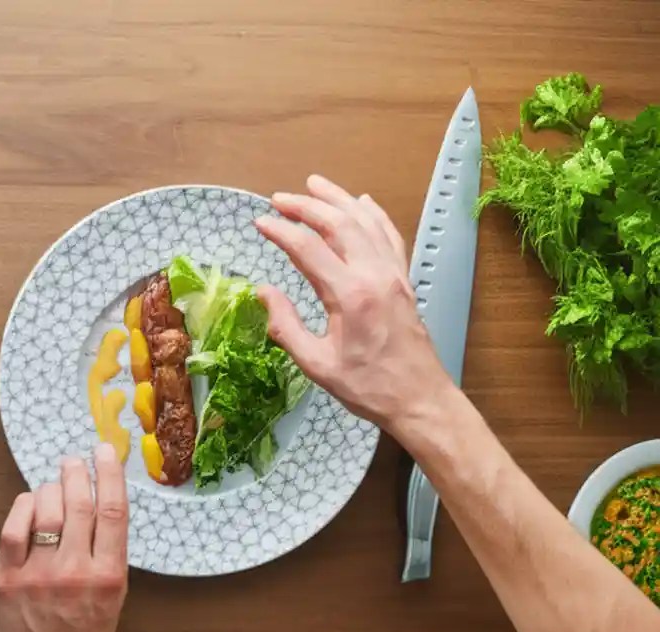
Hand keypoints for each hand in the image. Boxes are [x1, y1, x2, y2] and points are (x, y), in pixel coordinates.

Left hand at [0, 444, 128, 631]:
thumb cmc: (84, 628)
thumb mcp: (114, 592)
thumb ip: (110, 548)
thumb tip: (104, 496)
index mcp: (108, 574)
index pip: (113, 511)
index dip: (110, 474)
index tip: (106, 452)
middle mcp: (75, 571)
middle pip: (79, 504)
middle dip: (77, 473)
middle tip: (74, 461)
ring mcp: (39, 573)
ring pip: (46, 511)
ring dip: (51, 489)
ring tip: (54, 487)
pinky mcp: (8, 577)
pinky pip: (12, 528)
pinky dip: (22, 507)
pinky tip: (29, 503)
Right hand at [254, 175, 454, 432]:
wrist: (419, 399)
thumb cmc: (366, 387)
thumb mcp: (316, 365)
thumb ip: (285, 326)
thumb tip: (264, 292)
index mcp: (350, 295)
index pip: (308, 248)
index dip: (281, 231)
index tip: (260, 222)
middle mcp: (374, 275)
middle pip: (338, 224)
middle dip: (306, 206)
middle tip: (279, 198)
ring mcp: (393, 274)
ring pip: (366, 222)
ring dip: (339, 200)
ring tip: (315, 184)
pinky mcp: (404, 280)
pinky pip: (389, 236)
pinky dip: (374, 214)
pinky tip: (362, 202)